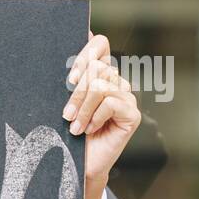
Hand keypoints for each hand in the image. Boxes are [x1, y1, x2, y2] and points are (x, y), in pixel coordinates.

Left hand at [62, 32, 141, 181]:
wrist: (77, 163)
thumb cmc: (68, 131)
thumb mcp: (66, 100)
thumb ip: (73, 75)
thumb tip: (84, 35)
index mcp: (100, 74)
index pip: (101, 44)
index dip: (85, 54)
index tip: (71, 77)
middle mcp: (116, 82)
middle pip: (97, 68)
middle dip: (77, 92)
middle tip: (66, 114)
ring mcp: (126, 97)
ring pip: (101, 86)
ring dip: (83, 108)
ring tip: (74, 126)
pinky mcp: (132, 114)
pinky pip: (110, 103)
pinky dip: (95, 117)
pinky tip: (89, 130)